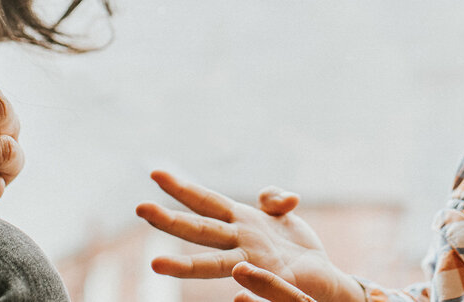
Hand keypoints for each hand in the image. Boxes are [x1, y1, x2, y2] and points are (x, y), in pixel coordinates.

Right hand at [135, 170, 364, 301]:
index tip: (156, 173)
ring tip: (156, 264)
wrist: (323, 277)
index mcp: (240, 222)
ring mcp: (254, 266)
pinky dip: (250, 287)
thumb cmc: (295, 246)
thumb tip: (286, 198)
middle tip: (140, 208)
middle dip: (169, 221)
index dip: (182, 188)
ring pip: (213, 265)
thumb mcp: (283, 214)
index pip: (206, 201)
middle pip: (199, 230)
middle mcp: (239, 244)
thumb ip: (274, 200)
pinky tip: (237, 293)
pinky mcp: (276, 284)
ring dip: (185, 267)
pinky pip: (262, 287)